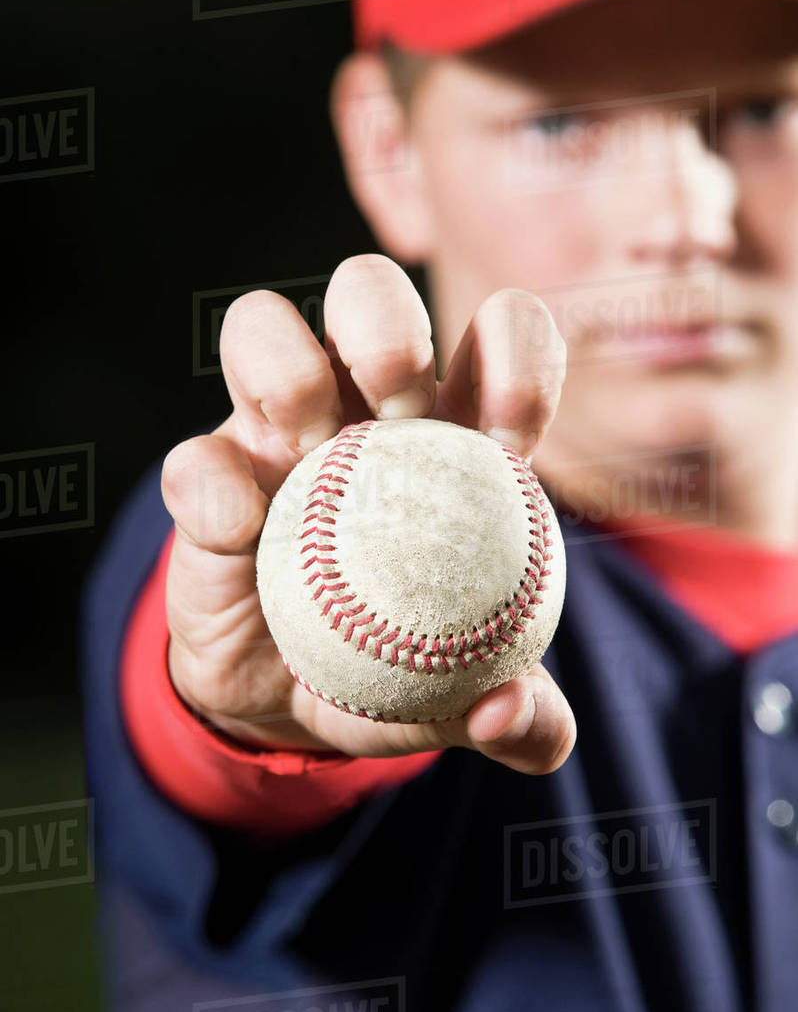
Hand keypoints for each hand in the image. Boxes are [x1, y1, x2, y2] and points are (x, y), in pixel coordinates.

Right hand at [161, 254, 574, 774]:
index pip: (500, 343)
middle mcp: (359, 408)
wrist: (281, 702)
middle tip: (402, 406)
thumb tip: (516, 716)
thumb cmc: (391, 669)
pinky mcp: (206, 478)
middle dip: (391, 323)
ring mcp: (273, 433)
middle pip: (372, 292)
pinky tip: (237, 531)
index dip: (519, 353)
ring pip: (263, 327)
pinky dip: (213, 484)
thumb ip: (517, 718)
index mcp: (452, 434)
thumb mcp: (462, 699)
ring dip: (289, 365)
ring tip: (309, 439)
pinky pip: (195, 457)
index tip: (514, 433)